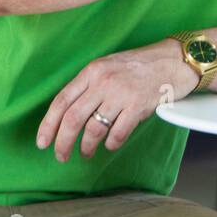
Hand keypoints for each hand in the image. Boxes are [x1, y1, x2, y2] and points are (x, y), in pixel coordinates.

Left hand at [36, 38, 197, 162]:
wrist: (174, 60)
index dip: (48, 125)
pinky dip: (111, 143)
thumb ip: (90, 85)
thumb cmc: (142, 65)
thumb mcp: (109, 66)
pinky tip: (110, 145)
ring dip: (86, 146)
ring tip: (86, 153)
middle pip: (73, 118)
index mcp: (92, 71)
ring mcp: (121, 93)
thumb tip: (70, 113)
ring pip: (94, 128)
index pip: (61, 101)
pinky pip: (118, 133)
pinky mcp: (138, 105)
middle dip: (63, 142)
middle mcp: (103, 82)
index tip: (43, 142)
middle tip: (61, 155)